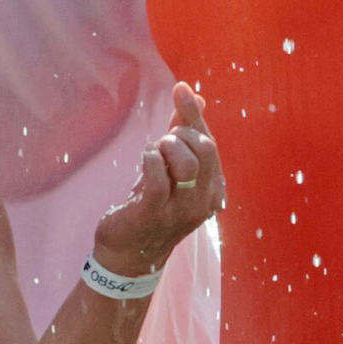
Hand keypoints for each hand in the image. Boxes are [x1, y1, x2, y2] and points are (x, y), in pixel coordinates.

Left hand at [90, 84, 225, 276]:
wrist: (129, 254)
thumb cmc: (151, 206)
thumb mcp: (172, 170)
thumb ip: (183, 134)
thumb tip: (196, 98)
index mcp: (212, 189)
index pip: (210, 144)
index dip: (194, 114)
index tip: (180, 88)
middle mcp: (203, 201)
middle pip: (204, 149)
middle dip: (179, 133)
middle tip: (161, 141)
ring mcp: (181, 210)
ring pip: (186, 161)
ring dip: (165, 147)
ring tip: (153, 153)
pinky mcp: (154, 213)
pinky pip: (157, 176)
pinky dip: (151, 159)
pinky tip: (145, 160)